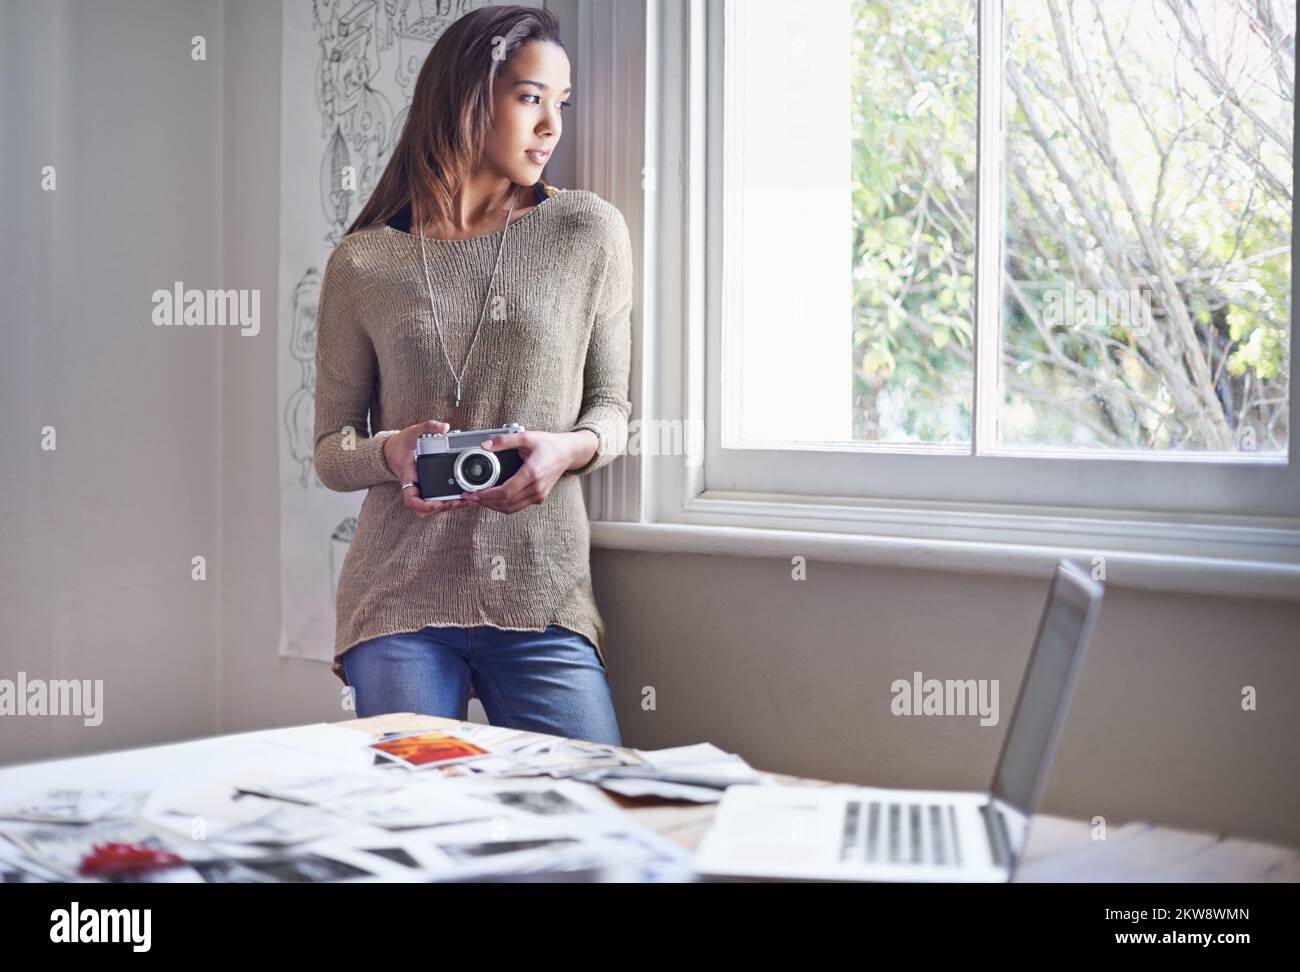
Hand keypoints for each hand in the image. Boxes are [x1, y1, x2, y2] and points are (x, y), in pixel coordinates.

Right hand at [384, 420, 475, 519]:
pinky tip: (464, 496)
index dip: (424, 506)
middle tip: (460, 501)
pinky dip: (449, 502)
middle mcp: (415, 487)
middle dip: (443, 508)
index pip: (412, 500)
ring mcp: (422, 489)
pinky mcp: (429, 489)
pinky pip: (437, 501)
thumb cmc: (402, 444)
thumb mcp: (413, 432)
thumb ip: (428, 426)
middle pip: (426, 509)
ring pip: (432, 508)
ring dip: (449, 507)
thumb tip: (444, 427)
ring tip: (466, 500)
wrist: (394, 449)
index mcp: (409, 478)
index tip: (437, 504)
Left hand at [460, 430, 584, 514]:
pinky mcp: (539, 498)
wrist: (568, 453)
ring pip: (511, 508)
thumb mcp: (527, 437)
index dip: (486, 495)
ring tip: (478, 499)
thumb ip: (505, 440)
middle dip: (485, 502)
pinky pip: (517, 506)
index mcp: (532, 473)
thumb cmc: (549, 444)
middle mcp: (536, 488)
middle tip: (469, 497)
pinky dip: (503, 505)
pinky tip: (492, 499)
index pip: (505, 492)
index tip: (472, 493)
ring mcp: (539, 495)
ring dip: (492, 506)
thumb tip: (485, 445)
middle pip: (506, 503)